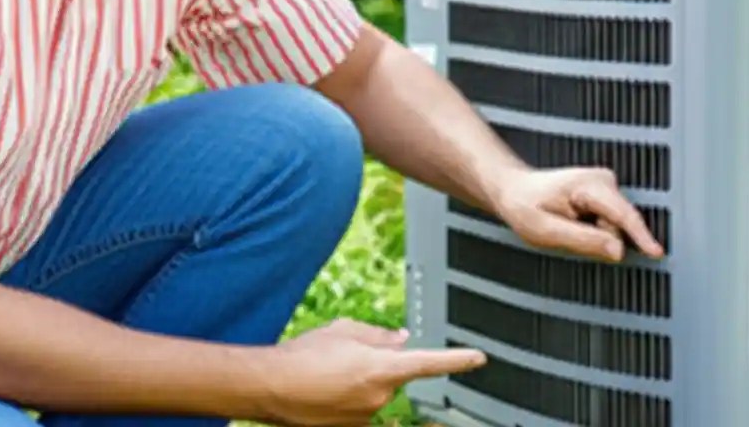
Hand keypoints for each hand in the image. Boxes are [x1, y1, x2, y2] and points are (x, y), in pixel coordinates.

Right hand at [257, 318, 485, 425]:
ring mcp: (365, 418)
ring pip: (374, 393)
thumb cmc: (303, 355)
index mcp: (381, 368)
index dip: (457, 360)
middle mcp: (379, 397)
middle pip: (392, 375)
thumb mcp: (344, 330)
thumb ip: (378, 335)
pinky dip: (346, 398)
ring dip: (358, 382)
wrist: (270, 387)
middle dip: (376, 364)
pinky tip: (323, 390)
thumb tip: (401, 340)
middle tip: (345, 356)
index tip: (478, 358)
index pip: (429, 362)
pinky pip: (358, 408)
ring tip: (326, 373)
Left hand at [492, 166, 664, 262]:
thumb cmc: (525, 206)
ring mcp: (607, 186)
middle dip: (600, 239)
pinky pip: (611, 225)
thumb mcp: (545, 230)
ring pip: (616, 227)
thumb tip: (617, 251)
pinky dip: (596, 231)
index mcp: (587, 185)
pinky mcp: (607, 196)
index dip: (640, 235)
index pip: (623, 214)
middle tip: (565, 232)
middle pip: (619, 225)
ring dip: (596, 235)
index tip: (656, 252)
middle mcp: (603, 181)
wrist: (516, 190)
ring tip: (566, 225)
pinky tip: (576, 224)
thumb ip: (583, 240)